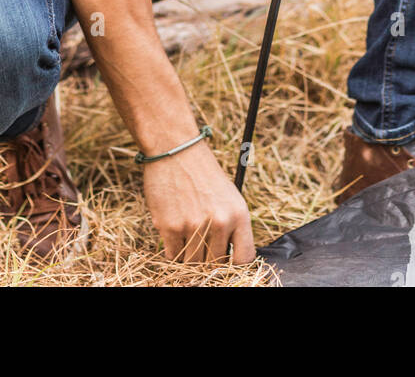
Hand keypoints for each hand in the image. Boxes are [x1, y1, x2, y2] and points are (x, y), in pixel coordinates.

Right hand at [143, 141, 255, 263]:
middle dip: (207, 259)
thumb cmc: (202, 172)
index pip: (244, 259)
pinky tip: (174, 233)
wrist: (176, 148)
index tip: (225, 264)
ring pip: (192, 264)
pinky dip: (173, 250)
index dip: (233, 266)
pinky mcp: (170, 227)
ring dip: (188, 256)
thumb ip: (231, 226)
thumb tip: (229, 258)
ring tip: (186, 236)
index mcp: (239, 214)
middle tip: (200, 247)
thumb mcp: (229, 195)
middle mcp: (220, 222)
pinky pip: (173, 256)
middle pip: (214, 265)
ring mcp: (194, 226)